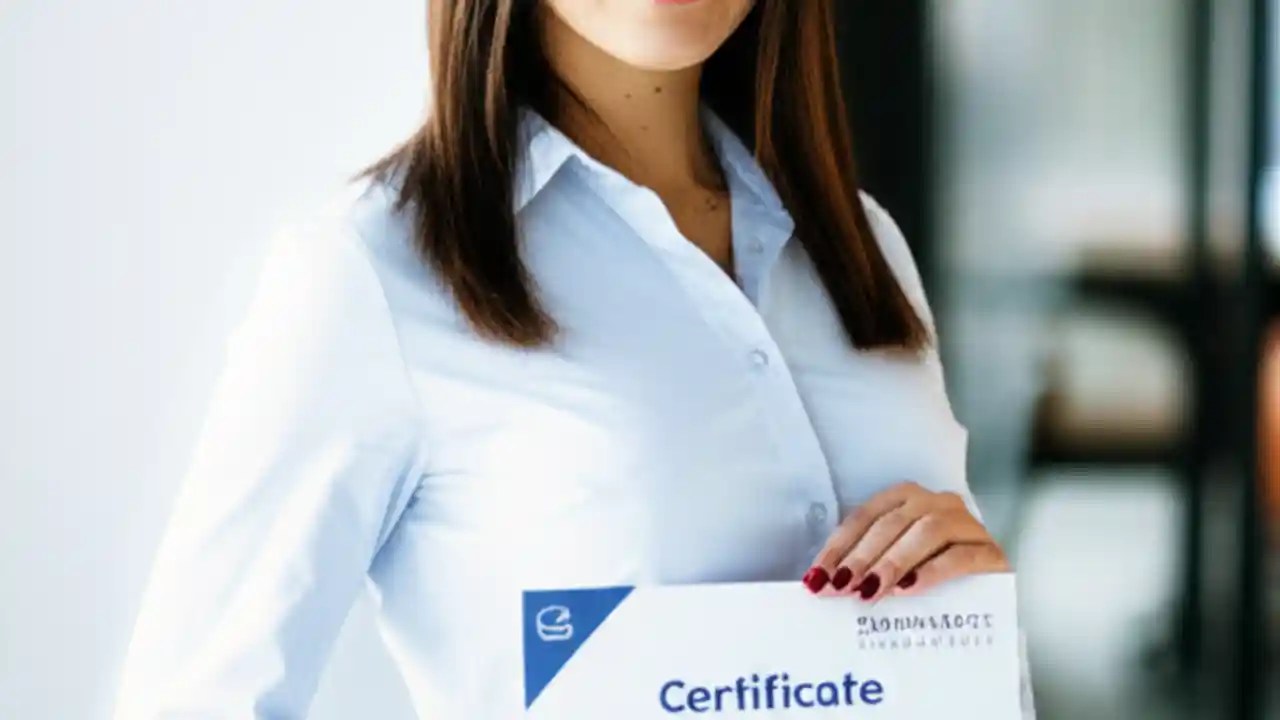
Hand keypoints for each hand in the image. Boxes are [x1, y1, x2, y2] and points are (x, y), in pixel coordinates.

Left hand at [801, 482, 1008, 601]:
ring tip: (870, 591)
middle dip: (861, 556)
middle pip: (892, 523)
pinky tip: (909, 589)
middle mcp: (938, 502)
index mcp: (908, 498)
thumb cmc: (934, 574)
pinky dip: (931, 572)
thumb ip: (868, 565)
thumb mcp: (897, 564)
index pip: (865, 516)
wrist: (992, 594)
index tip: (817, 577)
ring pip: (926, 532)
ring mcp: (967, 525)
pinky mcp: (991, 552)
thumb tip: (826, 583)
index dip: (838, 546)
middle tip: (839, 586)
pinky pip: (959, 556)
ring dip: (892, 562)